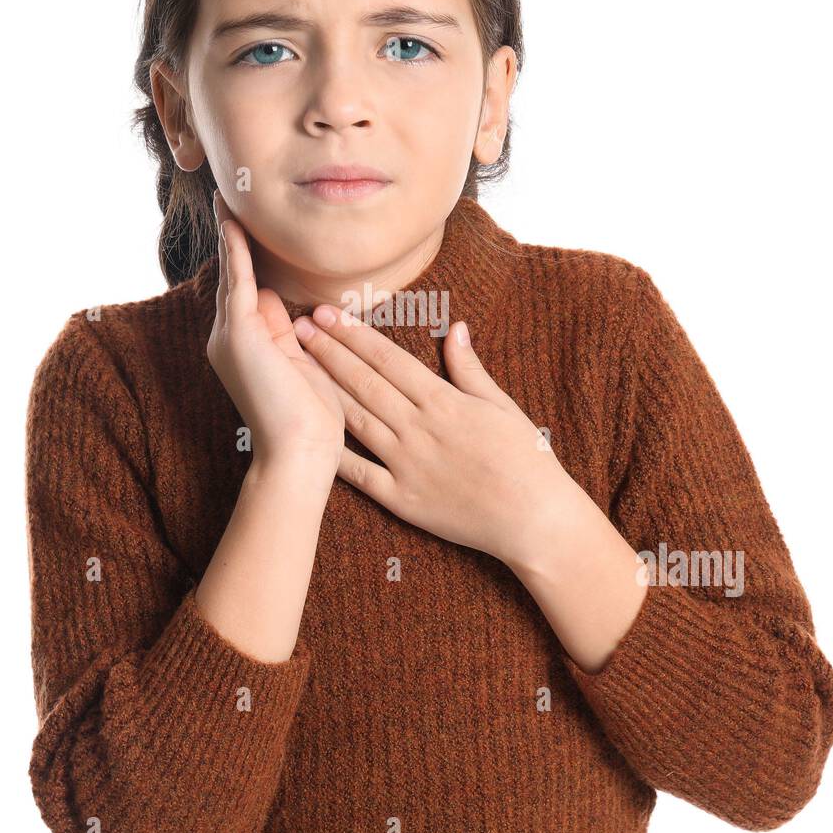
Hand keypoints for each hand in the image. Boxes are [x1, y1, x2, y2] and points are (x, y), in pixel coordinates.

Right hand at [205, 191, 344, 471]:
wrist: (301, 453)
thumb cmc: (313, 421)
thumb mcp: (307, 368)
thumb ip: (297, 338)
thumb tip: (299, 310)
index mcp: (251, 348)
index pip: (250, 294)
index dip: (249, 261)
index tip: (250, 231)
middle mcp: (232, 340)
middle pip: (234, 279)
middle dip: (232, 242)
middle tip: (228, 202)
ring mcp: (232, 337)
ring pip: (231, 275)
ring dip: (229, 237)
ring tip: (226, 203)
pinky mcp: (240, 335)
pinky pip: (238, 282)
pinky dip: (235, 251)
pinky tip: (233, 223)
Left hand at [291, 304, 577, 564]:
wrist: (534, 519)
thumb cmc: (527, 459)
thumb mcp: (502, 406)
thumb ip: (471, 368)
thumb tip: (455, 327)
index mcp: (443, 402)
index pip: (389, 359)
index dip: (355, 335)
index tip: (328, 313)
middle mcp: (419, 429)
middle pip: (365, 383)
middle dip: (330, 352)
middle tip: (298, 326)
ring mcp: (407, 465)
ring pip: (357, 420)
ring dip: (326, 390)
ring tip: (298, 366)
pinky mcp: (402, 500)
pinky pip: (361, 475)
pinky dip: (335, 454)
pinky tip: (309, 433)